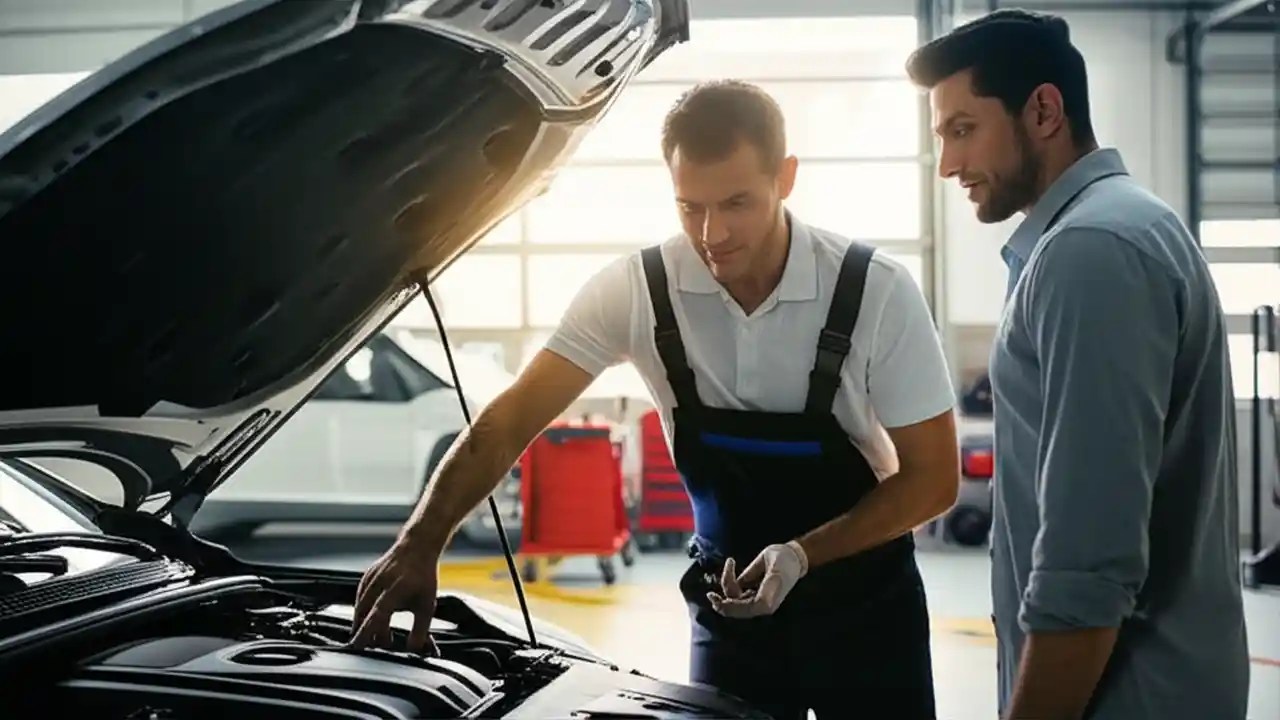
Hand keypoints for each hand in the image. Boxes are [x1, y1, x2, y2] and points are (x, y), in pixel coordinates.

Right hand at [350, 534, 441, 653]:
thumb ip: (420, 630)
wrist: (417, 548)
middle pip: (364, 613)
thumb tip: (413, 650)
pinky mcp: (366, 576)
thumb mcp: (427, 606)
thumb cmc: (423, 578)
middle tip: (372, 647)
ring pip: (359, 607)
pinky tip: (367, 620)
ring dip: (362, 623)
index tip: (359, 646)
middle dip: (364, 632)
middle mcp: (379, 583)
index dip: (367, 631)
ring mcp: (370, 578)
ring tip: (371, 637)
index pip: (377, 614)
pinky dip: (362, 612)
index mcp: (396, 589)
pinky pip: (359, 598)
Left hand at [707, 540, 808, 617]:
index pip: (746, 609)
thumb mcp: (771, 564)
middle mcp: (762, 604)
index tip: (719, 599)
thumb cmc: (784, 559)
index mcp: (768, 600)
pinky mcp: (754, 594)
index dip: (731, 608)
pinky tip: (731, 565)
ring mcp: (758, 600)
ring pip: (735, 600)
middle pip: (738, 609)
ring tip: (730, 563)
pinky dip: (731, 582)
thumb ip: (754, 574)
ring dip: (727, 583)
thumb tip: (741, 585)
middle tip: (710, 594)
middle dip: (723, 603)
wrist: (794, 557)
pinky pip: (737, 593)